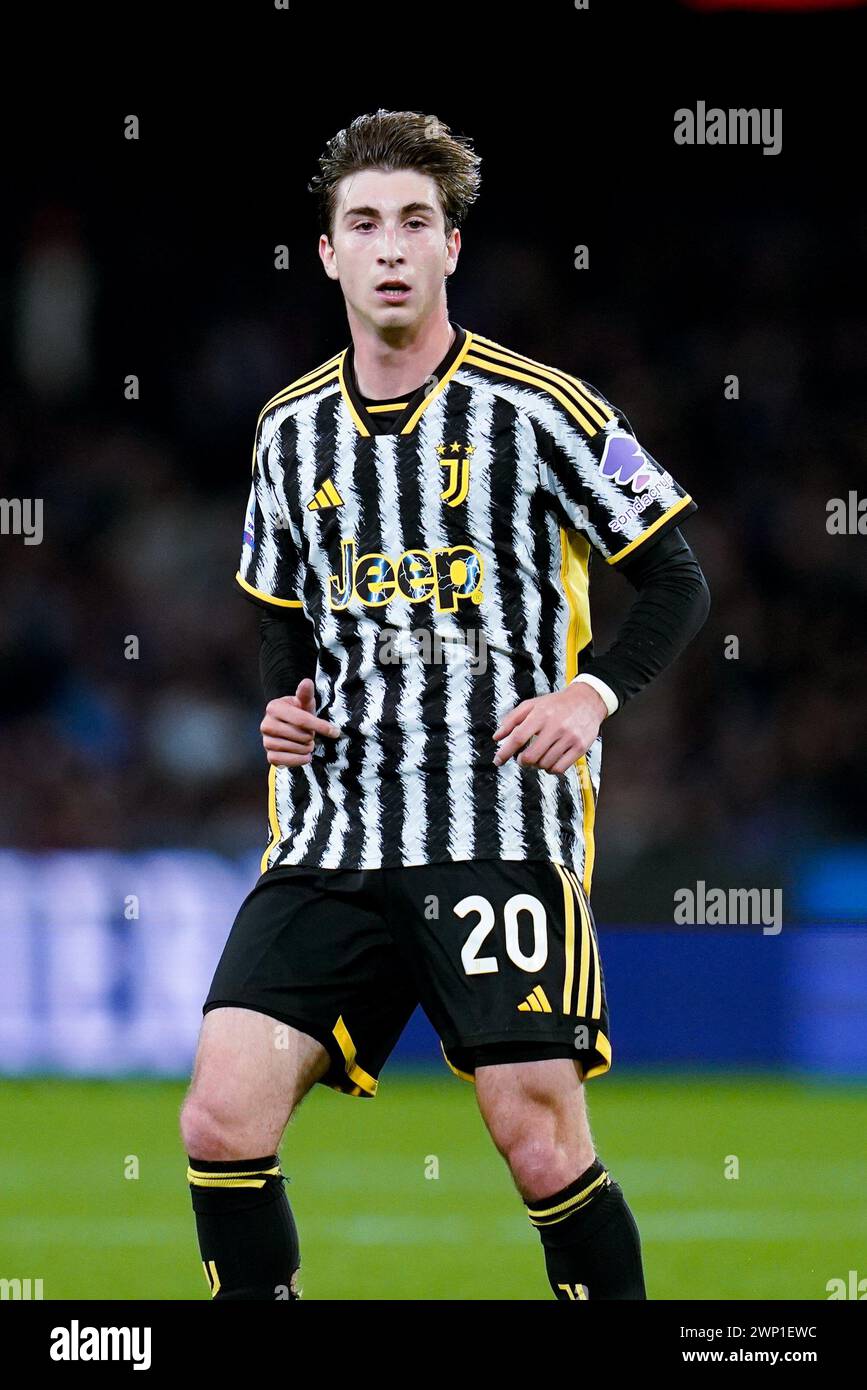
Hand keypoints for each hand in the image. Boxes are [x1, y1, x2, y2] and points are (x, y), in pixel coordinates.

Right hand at [260, 678, 341, 766]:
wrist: (288, 727)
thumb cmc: (299, 712)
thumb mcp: (304, 702)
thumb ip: (305, 694)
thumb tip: (307, 682)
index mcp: (274, 707)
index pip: (302, 719)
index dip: (320, 726)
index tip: (335, 732)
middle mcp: (266, 724)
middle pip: (299, 736)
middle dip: (311, 737)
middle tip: (311, 735)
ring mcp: (266, 741)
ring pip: (293, 749)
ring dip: (306, 748)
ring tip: (308, 744)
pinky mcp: (269, 755)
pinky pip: (284, 761)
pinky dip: (298, 761)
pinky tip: (305, 756)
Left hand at [492, 683, 606, 774]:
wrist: (587, 700)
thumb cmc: (557, 704)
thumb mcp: (532, 705)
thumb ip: (512, 719)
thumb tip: (497, 737)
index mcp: (541, 714)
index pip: (518, 737)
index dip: (505, 752)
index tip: (498, 760)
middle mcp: (555, 726)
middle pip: (531, 756)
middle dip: (522, 761)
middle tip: (522, 759)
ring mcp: (569, 737)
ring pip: (544, 764)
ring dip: (537, 765)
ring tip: (538, 756)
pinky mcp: (580, 747)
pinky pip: (559, 768)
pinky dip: (550, 769)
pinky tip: (549, 761)